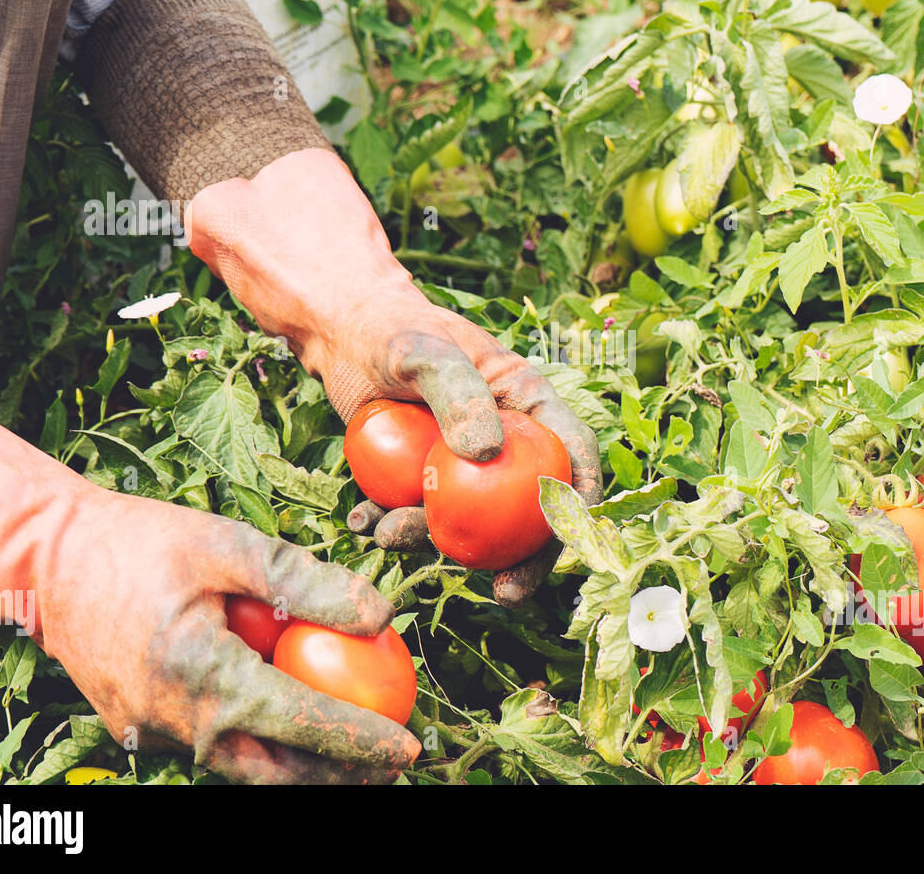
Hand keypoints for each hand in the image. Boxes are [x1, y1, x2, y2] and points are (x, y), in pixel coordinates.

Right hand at [0, 391, 420, 782]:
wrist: (46, 558)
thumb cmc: (140, 543)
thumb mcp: (228, 545)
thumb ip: (306, 581)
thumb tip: (381, 614)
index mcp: (203, 675)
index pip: (301, 724)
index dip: (360, 741)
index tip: (407, 746)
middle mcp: (178, 720)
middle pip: (275, 772)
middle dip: (338, 778)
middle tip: (390, 770)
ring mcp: (154, 732)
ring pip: (242, 768)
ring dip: (299, 771)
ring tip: (354, 762)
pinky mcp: (140, 728)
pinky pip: (211, 747)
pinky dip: (257, 746)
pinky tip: (291, 727)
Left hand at [186, 148, 601, 603]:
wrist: (341, 335)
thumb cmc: (393, 330)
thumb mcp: (424, 353)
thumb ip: (457, 394)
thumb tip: (487, 453)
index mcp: (526, 405)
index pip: (574, 453)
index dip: (583, 498)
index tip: (571, 539)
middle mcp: (504, 441)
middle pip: (534, 509)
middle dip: (526, 558)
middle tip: (506, 592)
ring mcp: (461, 466)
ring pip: (470, 522)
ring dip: (435, 542)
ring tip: (388, 534)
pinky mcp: (419, 481)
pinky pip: (419, 518)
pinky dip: (393, 529)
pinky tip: (364, 525)